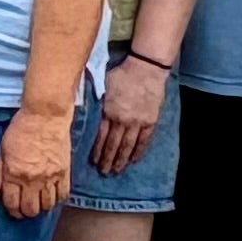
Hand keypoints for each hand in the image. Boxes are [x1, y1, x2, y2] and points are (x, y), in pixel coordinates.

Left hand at [0, 102, 71, 219]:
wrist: (45, 115)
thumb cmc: (21, 129)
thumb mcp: (3, 149)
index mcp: (14, 173)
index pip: (12, 203)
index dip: (13, 212)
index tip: (14, 211)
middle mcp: (32, 178)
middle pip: (31, 209)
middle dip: (27, 213)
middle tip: (26, 208)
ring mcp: (50, 176)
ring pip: (48, 206)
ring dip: (42, 207)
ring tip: (39, 201)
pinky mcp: (64, 172)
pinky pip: (63, 195)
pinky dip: (57, 199)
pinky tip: (52, 194)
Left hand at [91, 53, 165, 174]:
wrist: (146, 68)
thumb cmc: (122, 74)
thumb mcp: (104, 85)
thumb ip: (99, 101)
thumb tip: (91, 110)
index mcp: (109, 112)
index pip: (101, 137)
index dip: (97, 151)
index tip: (93, 162)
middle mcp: (122, 121)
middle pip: (113, 145)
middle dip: (108, 160)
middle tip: (104, 172)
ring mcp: (138, 122)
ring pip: (128, 146)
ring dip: (121, 160)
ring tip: (116, 171)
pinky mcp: (150, 121)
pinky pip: (144, 141)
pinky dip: (138, 152)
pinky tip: (133, 160)